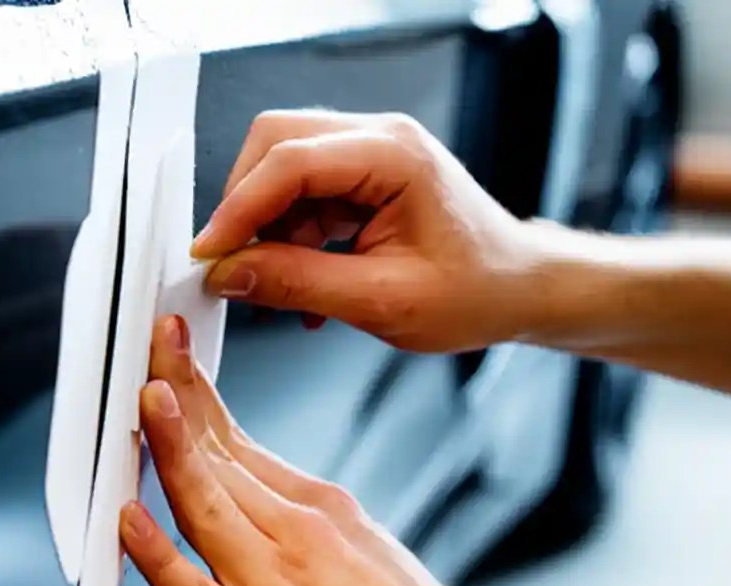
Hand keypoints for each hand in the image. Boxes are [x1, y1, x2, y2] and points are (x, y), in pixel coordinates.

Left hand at [119, 316, 518, 585]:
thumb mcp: (368, 543)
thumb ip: (309, 511)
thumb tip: (254, 476)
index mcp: (322, 508)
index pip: (238, 439)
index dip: (195, 394)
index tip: (170, 357)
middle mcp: (296, 536)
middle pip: (218, 456)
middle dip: (178, 394)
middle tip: (150, 346)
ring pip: (204, 504)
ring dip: (171, 447)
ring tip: (146, 398)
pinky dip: (158, 556)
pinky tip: (129, 523)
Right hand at [191, 110, 541, 352]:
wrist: (518, 288)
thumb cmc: (477, 290)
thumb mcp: (382, 301)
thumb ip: (299, 284)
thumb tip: (233, 274)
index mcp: (394, 156)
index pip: (289, 161)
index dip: (239, 208)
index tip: (212, 254)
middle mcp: (379, 139)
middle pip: (276, 145)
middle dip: (245, 207)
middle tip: (234, 263)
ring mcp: (370, 154)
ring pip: (283, 172)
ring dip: (269, 231)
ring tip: (283, 288)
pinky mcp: (363, 178)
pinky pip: (303, 196)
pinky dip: (290, 241)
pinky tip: (304, 285)